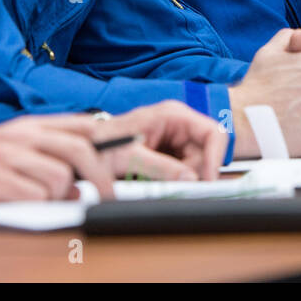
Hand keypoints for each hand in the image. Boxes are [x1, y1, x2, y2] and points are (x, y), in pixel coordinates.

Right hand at [0, 113, 117, 202]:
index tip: (136, 151)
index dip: (113, 139)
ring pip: (60, 177)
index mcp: (33, 125)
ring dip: (58, 194)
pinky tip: (21, 200)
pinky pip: (37, 196)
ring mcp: (11, 156)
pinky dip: (37, 204)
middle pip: (79, 150)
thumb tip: (80, 184)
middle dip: (101, 177)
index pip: (82, 125)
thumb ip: (52, 155)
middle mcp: (24, 135)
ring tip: (37, 195)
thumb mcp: (19, 146)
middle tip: (108, 198)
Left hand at [100, 100, 227, 181]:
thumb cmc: (104, 144)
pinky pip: (184, 171)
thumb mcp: (132, 157)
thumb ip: (163, 167)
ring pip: (196, 166)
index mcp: (174, 115)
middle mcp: (178, 125)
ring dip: (181, 178)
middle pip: (206, 153)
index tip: (206, 181)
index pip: (213, 133)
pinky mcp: (170, 154)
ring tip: (154, 180)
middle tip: (171, 186)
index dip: (215, 158)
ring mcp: (175, 139)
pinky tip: (154, 180)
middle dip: (193, 173)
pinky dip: (174, 181)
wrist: (85, 149)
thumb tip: (191, 180)